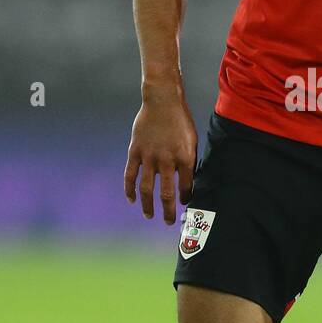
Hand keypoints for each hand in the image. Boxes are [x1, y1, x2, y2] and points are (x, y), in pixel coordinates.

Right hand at [124, 91, 197, 223]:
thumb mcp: (192, 140)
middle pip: (166, 193)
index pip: (186, 187)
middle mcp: (167, 159)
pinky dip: (129, 189)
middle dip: (168, 211)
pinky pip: (130, 175)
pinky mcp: (135, 151)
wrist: (162, 100)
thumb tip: (187, 182)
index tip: (184, 203)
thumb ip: (188, 161)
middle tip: (167, 222)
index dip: (185, 198)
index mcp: (185, 157)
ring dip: (148, 205)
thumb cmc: (181, 121)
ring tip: (149, 215)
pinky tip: (131, 200)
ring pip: (146, 188)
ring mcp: (149, 156)